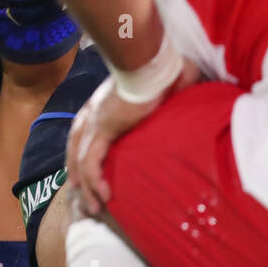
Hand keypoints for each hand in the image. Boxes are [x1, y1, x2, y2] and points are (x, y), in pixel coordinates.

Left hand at [67, 59, 199, 216]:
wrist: (152, 59)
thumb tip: (191, 95)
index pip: (83, 131)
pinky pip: (91, 162)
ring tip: (96, 207)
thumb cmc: (162, 68)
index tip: (87, 170)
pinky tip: (104, 196)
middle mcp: (92, 112)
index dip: (83, 151)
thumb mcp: (165, 88)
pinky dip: (95, 180)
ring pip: (81, 161)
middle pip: (75, 147)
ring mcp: (95, 121)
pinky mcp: (103, 128)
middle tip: (83, 192)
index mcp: (101, 103)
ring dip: (88, 186)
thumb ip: (171, 97)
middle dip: (77, 171)